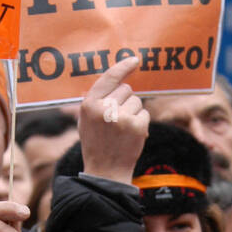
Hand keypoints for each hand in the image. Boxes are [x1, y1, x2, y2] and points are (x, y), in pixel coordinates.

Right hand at [79, 55, 149, 183]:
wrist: (106, 171)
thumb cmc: (96, 144)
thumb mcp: (87, 120)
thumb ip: (97, 100)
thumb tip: (116, 78)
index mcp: (89, 105)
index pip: (109, 78)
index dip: (123, 67)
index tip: (135, 60)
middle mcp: (104, 108)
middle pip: (126, 89)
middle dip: (125, 101)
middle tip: (117, 121)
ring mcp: (121, 117)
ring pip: (137, 101)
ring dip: (133, 113)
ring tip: (122, 130)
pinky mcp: (136, 126)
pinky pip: (144, 113)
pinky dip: (141, 123)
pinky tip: (131, 135)